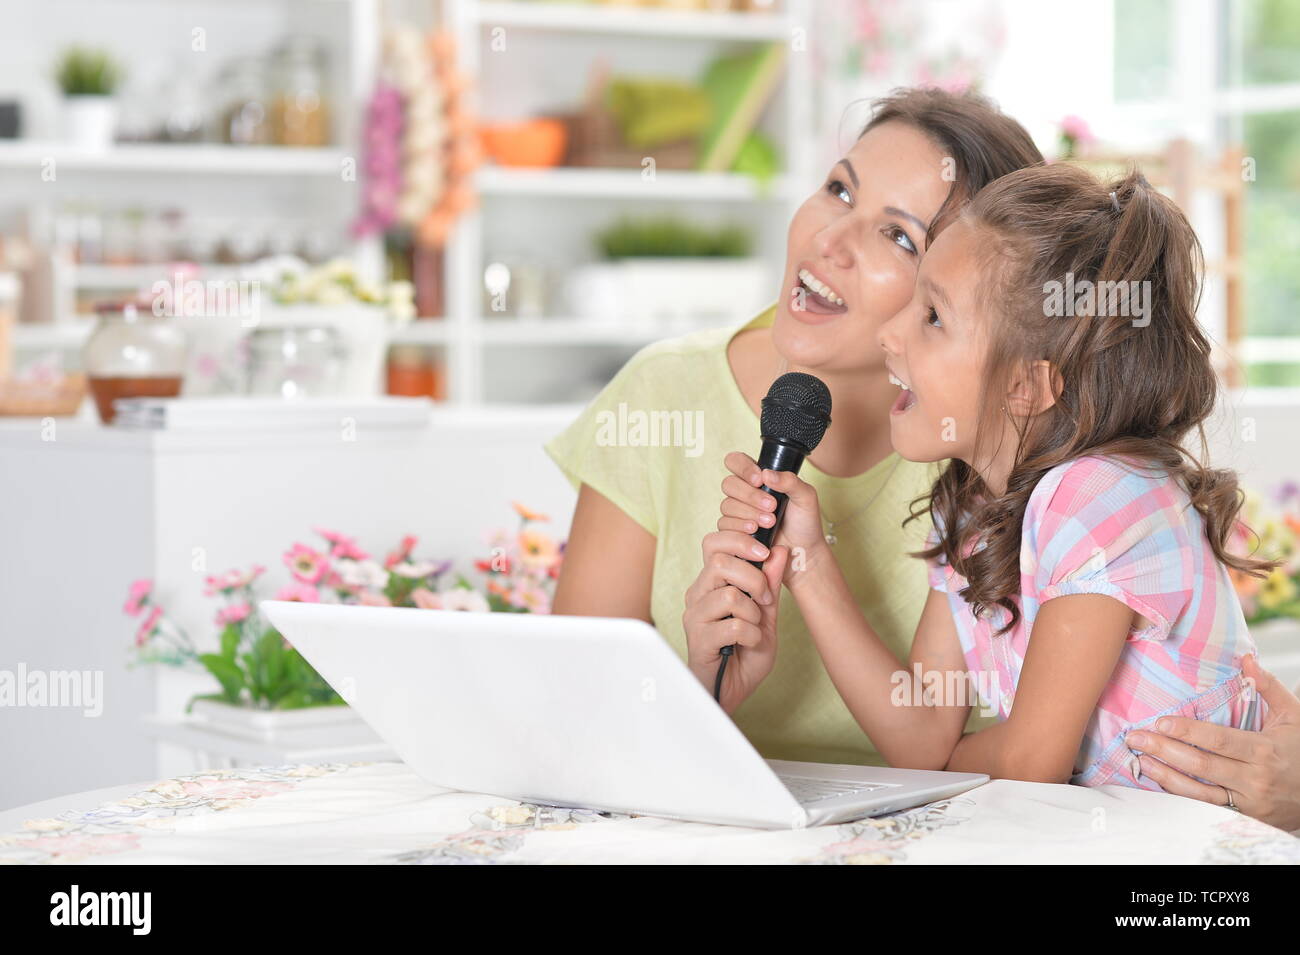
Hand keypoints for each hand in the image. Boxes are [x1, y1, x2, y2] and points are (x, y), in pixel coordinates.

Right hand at [683, 526, 789, 714]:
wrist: (731, 692)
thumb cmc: (745, 654)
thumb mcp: (766, 615)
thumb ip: (770, 584)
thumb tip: (779, 550)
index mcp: (711, 583)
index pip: (715, 543)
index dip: (740, 539)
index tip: (766, 552)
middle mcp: (698, 595)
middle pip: (719, 561)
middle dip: (753, 578)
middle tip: (765, 599)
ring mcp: (695, 617)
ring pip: (728, 594)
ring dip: (753, 612)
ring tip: (755, 627)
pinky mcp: (698, 639)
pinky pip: (733, 625)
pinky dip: (751, 635)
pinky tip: (749, 644)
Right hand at [717, 451, 826, 581]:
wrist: (802, 551)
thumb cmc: (805, 523)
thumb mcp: (805, 497)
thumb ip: (790, 481)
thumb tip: (767, 474)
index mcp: (760, 478)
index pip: (736, 461)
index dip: (743, 468)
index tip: (759, 479)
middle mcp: (745, 493)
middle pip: (729, 484)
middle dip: (750, 495)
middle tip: (772, 506)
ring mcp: (738, 512)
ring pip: (727, 505)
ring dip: (749, 513)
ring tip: (770, 522)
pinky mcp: (734, 531)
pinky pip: (725, 524)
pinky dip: (741, 527)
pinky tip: (757, 531)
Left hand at [1127, 654, 1299, 830]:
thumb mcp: (1294, 717)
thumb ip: (1269, 687)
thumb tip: (1246, 658)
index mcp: (1264, 750)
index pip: (1218, 740)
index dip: (1187, 732)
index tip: (1161, 722)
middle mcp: (1254, 778)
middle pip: (1201, 764)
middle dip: (1164, 750)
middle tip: (1136, 738)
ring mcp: (1248, 801)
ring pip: (1199, 791)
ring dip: (1165, 775)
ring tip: (1140, 760)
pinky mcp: (1243, 815)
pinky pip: (1205, 805)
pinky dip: (1180, 793)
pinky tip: (1161, 781)